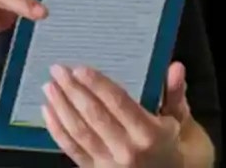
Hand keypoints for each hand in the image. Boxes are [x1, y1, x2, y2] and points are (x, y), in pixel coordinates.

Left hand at [42, 63, 185, 167]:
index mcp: (149, 134)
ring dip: (61, 107)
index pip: (119, 103)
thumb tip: (175, 67)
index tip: (79, 68)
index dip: (98, 85)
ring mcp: (109, 164)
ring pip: (79, 132)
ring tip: (49, 87)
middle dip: (73, 90)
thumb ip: (174, 93)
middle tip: (58, 70)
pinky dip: (57, 130)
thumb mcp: (178, 120)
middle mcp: (128, 150)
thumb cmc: (168, 145)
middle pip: (94, 116)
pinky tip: (48, 111)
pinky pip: (71, 149)